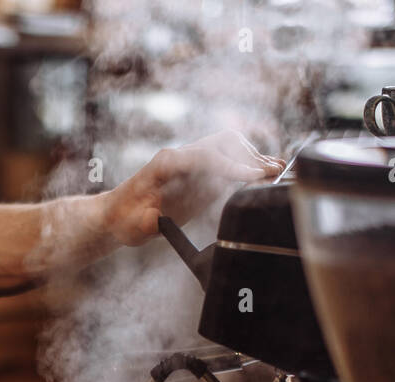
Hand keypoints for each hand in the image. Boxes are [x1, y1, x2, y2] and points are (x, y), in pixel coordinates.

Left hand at [100, 130, 283, 246]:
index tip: (254, 177)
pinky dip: (248, 166)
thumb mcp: (132, 225)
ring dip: (252, 157)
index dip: (231, 166)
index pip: (205, 156)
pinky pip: (228, 162)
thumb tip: (156, 218)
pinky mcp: (200, 175)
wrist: (117, 215)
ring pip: (229, 147)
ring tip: (277, 172)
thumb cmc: (123, 219)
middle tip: (270, 174)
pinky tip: (266, 175)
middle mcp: (182, 157)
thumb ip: (145, 222)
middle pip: (222, 142)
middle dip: (248, 156)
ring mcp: (193, 163)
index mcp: (166, 163)